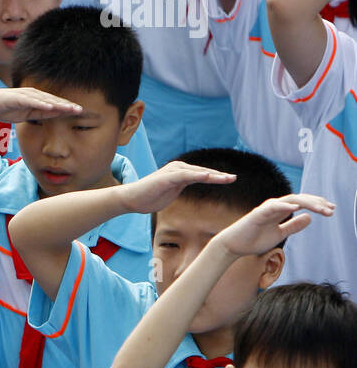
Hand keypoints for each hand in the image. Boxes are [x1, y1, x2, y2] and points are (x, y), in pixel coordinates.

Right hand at [0, 86, 81, 121]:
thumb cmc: (4, 108)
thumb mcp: (25, 114)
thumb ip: (39, 114)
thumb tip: (54, 115)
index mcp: (36, 100)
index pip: (55, 104)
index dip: (67, 108)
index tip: (79, 113)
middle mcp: (33, 94)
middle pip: (54, 100)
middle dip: (68, 105)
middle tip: (82, 110)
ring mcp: (26, 95)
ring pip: (46, 100)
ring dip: (59, 104)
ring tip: (70, 109)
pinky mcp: (17, 97)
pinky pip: (31, 101)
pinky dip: (41, 104)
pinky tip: (50, 107)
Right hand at [118, 161, 236, 214]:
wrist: (132, 199)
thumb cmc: (149, 197)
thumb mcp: (171, 191)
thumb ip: (181, 186)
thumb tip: (189, 187)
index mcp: (180, 172)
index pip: (203, 174)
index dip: (217, 177)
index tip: (231, 180)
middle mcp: (178, 168)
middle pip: (203, 172)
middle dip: (220, 175)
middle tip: (234, 178)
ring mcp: (173, 171)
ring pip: (198, 172)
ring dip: (214, 175)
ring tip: (228, 178)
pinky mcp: (168, 176)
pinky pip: (187, 175)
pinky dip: (199, 175)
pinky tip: (210, 177)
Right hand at [214, 194, 333, 257]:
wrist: (234, 246)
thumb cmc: (253, 240)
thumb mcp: (279, 234)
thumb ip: (293, 226)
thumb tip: (309, 218)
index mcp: (279, 211)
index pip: (302, 203)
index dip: (317, 205)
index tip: (331, 210)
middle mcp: (274, 206)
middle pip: (299, 199)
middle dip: (317, 203)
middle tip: (331, 209)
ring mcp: (266, 209)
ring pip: (290, 200)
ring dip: (307, 203)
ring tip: (321, 208)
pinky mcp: (258, 214)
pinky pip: (273, 207)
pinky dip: (285, 205)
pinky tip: (298, 207)